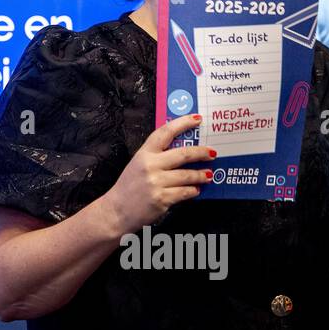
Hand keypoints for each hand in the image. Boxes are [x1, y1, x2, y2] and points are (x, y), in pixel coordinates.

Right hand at [103, 114, 214, 231]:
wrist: (116, 210)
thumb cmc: (129, 187)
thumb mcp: (138, 164)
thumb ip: (156, 155)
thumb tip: (181, 150)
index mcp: (144, 153)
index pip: (165, 132)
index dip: (183, 123)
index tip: (197, 119)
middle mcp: (150, 165)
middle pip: (183, 154)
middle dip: (201, 153)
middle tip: (212, 153)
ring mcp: (156, 182)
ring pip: (187, 175)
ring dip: (200, 175)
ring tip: (207, 175)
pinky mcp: (162, 199)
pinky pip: (185, 192)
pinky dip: (193, 191)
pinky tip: (195, 190)